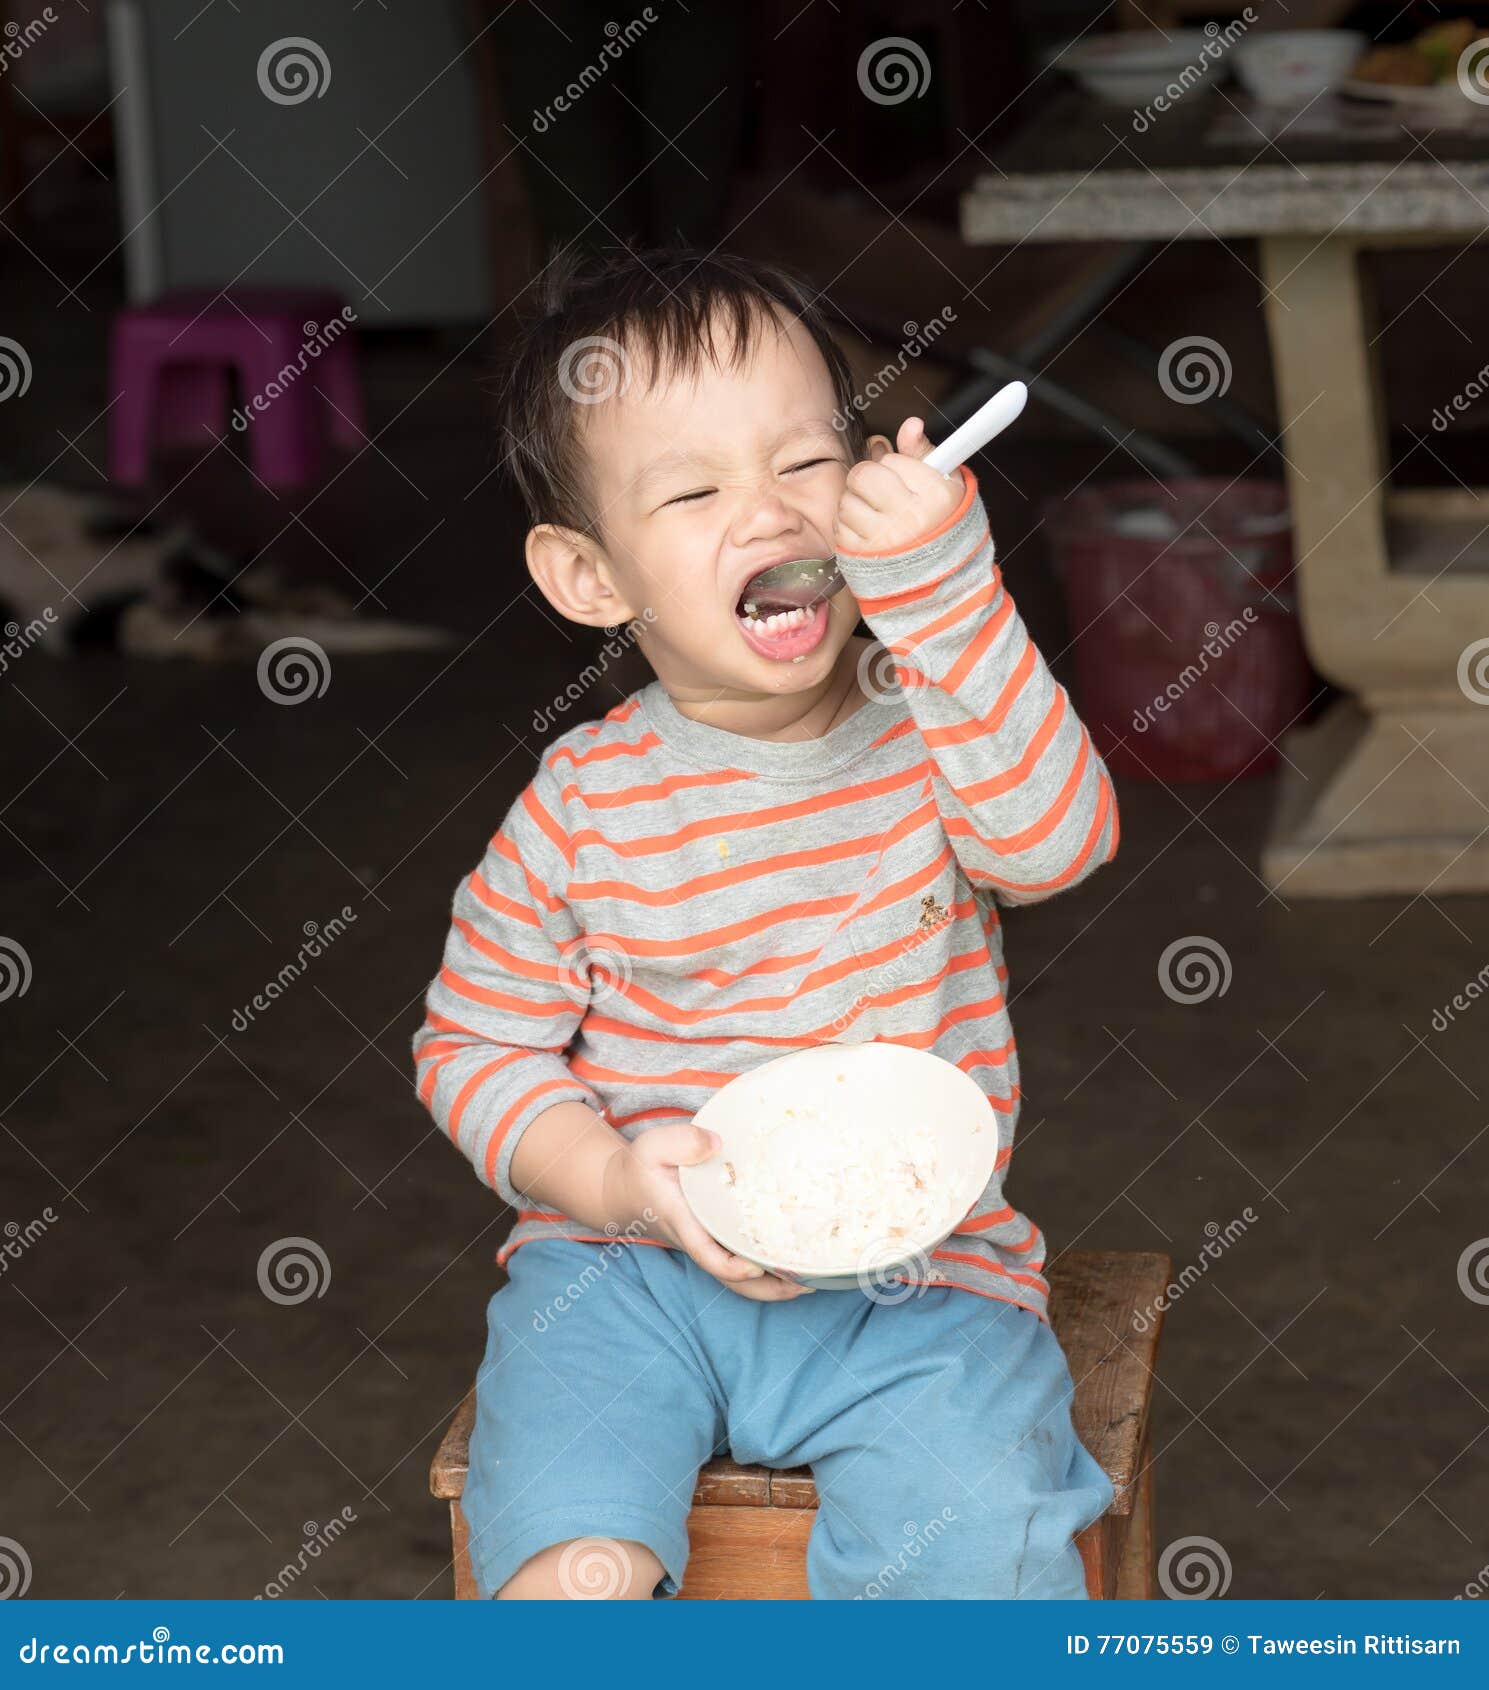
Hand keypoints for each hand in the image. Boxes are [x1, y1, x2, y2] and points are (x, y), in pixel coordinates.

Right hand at [602, 1122, 812, 1300]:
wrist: (624, 1191)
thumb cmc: (641, 1169)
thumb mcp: (651, 1146)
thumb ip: (681, 1141)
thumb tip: (717, 1143)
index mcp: (684, 1223)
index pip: (708, 1256)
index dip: (734, 1267)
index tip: (758, 1266)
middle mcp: (700, 1241)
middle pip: (734, 1281)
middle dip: (769, 1288)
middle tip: (807, 1283)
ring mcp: (709, 1244)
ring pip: (742, 1279)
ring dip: (775, 1284)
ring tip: (814, 1278)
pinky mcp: (717, 1240)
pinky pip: (743, 1262)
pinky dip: (770, 1267)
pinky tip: (799, 1257)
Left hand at [833, 416, 962, 555]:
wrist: (938, 572)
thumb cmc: (940, 523)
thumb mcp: (944, 483)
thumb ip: (923, 451)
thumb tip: (910, 424)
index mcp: (935, 496)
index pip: (891, 460)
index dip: (893, 465)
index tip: (903, 479)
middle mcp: (909, 518)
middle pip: (862, 475)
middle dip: (867, 478)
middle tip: (881, 489)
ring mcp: (883, 540)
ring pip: (847, 501)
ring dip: (856, 502)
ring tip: (876, 513)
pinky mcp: (863, 556)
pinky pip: (840, 527)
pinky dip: (849, 525)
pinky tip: (868, 530)